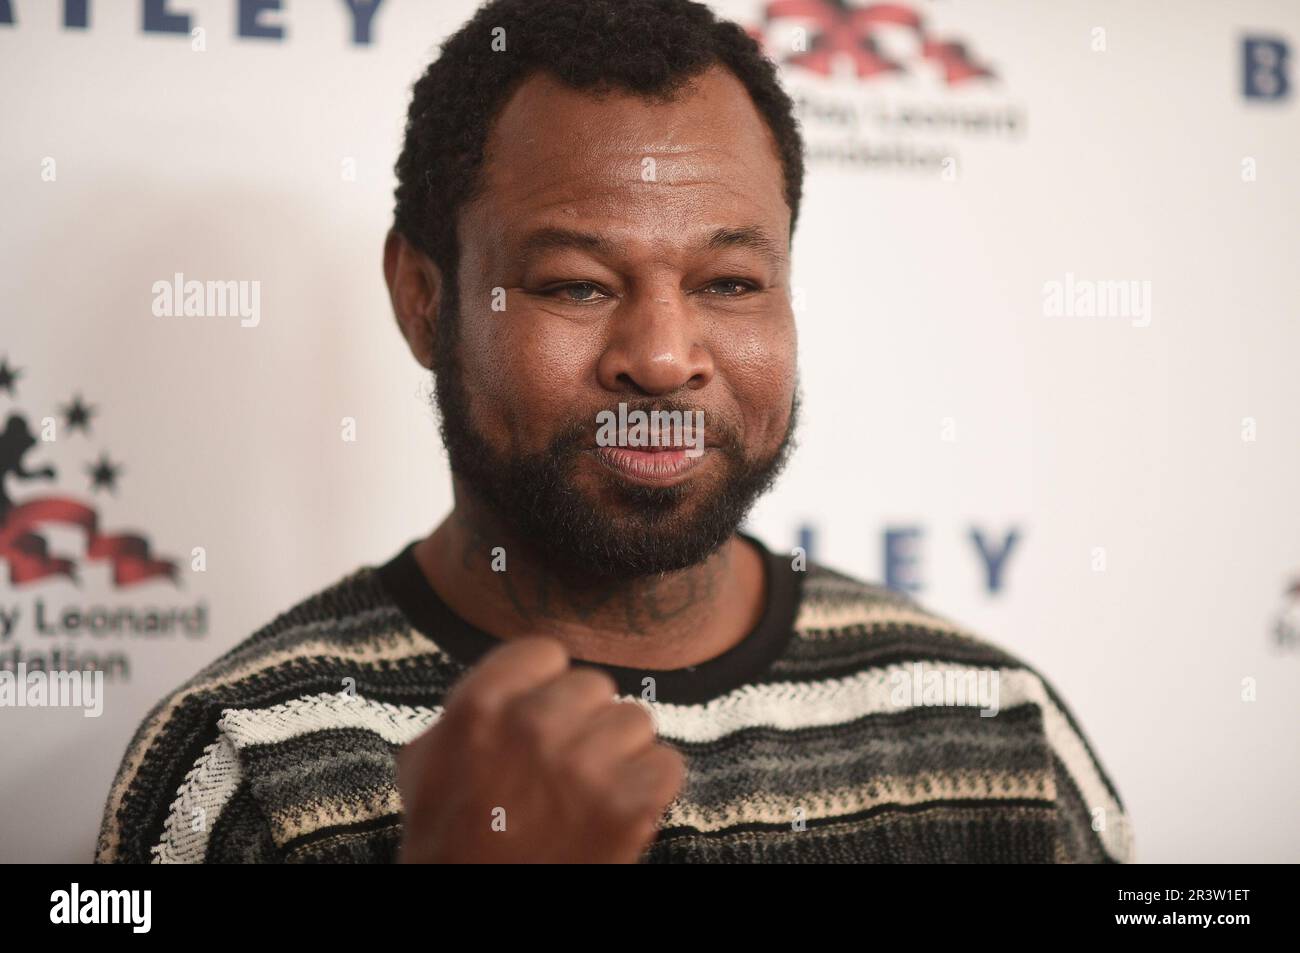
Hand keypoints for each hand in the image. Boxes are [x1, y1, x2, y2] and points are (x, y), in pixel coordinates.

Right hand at [396, 636, 685, 862]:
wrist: (472, 914)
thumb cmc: (450, 842)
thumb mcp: (429, 763)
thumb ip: (471, 707)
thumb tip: (518, 673)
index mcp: (480, 706)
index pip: (546, 652)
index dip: (545, 689)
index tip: (540, 718)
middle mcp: (533, 724)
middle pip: (596, 686)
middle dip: (584, 723)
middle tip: (564, 767)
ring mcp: (584, 765)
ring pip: (635, 721)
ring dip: (619, 753)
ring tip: (589, 791)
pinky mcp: (628, 806)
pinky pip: (666, 763)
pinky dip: (649, 789)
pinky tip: (618, 810)